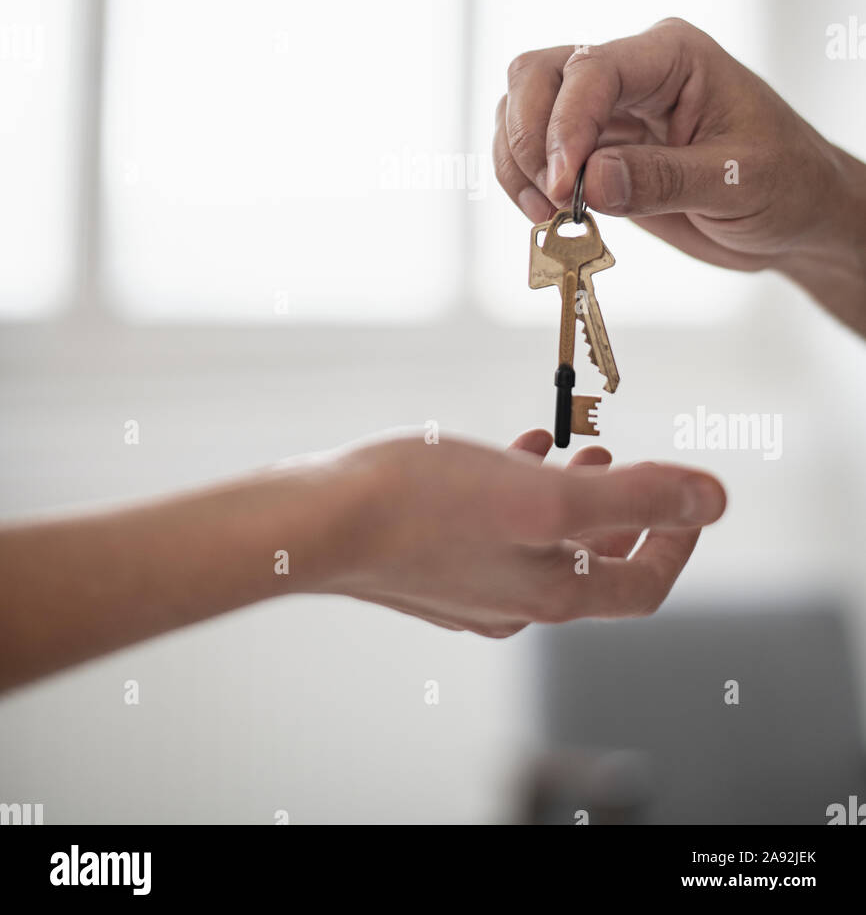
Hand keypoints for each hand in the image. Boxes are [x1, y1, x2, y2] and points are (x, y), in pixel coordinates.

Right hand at [299, 428, 724, 636]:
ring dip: (569, 500)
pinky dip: (516, 493)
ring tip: (573, 448)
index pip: (642, 586)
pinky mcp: (430, 566)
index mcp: (553, 594)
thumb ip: (634, 498)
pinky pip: (492, 533)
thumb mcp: (546, 494)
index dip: (677, 543)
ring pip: (541, 546)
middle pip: (592, 568)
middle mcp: (516, 603)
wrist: (320, 524)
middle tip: (625, 464)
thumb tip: (715, 500)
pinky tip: (507, 451)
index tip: (690, 499)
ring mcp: (469, 589)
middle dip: (622, 515)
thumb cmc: (426, 504)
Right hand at [494, 17, 850, 271]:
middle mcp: (632, 71)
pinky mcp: (593, 147)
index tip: (565, 186)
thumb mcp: (740, 183)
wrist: (795, 215)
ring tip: (546, 212)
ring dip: (517, 160)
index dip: (566, 125)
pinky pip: (533, 148)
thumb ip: (665, 179)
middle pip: (538, 74)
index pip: (593, 70)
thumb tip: (592, 179)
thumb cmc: (787, 185)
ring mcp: (606, 108)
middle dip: (528, 136)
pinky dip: (523, 179)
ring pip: (522, 107)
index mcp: (673, 56)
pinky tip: (548, 215)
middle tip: (550, 198)